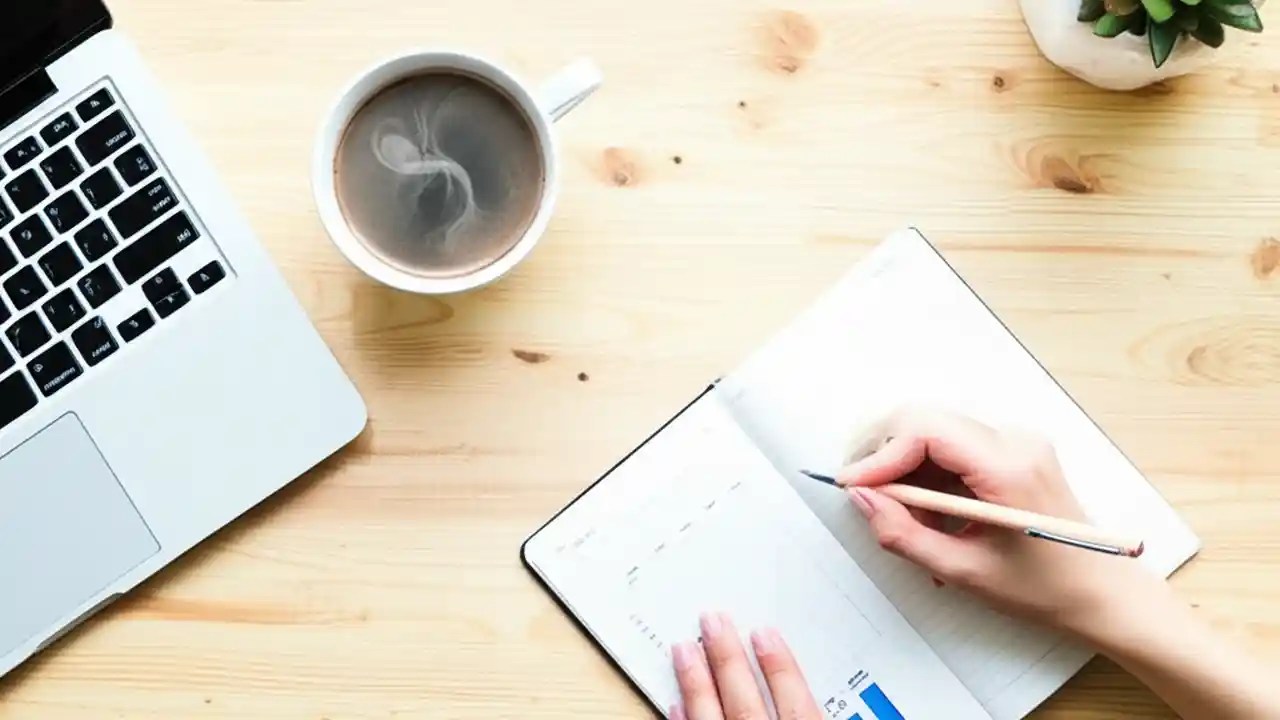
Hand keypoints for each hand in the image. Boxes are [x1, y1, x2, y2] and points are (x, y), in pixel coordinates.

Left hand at [670, 613, 820, 719]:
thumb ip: (812, 710)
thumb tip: (816, 694)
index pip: (796, 707)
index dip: (781, 668)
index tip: (765, 634)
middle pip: (745, 705)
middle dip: (727, 660)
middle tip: (713, 621)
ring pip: (711, 719)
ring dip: (696, 683)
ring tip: (683, 648)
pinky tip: (676, 701)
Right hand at [839, 406, 1162, 637]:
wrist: (1104, 593)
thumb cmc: (1045, 589)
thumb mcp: (964, 570)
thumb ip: (904, 534)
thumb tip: (862, 499)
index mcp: (1009, 467)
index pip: (924, 430)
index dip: (880, 456)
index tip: (852, 486)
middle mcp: (1015, 440)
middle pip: (925, 421)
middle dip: (888, 458)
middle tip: (872, 502)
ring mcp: (1016, 442)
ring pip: (934, 432)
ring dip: (907, 470)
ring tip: (910, 520)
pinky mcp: (1013, 451)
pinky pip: (952, 446)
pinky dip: (929, 475)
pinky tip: (931, 514)